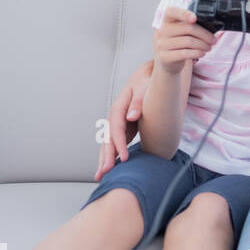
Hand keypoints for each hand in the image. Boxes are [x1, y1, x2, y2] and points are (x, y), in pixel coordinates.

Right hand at [95, 61, 153, 180]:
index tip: (124, 158)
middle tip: (104, 173)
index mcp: (119, 106)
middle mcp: (116, 115)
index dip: (119, 144)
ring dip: (105, 159)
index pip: (117, 129)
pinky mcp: (125, 126)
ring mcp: (118, 122)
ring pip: (109, 142)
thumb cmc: (148, 80)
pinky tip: (111, 167)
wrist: (148, 74)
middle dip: (106, 156)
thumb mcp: (145, 86)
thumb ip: (139, 102)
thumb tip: (131, 116)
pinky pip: (116, 143)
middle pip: (108, 138)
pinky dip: (113, 155)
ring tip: (100, 176)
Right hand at [154, 6, 214, 74]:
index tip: (195, 18)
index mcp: (167, 20)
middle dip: (205, 34)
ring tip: (209, 47)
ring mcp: (162, 44)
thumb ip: (192, 26)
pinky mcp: (165, 56)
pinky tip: (202, 53)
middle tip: (213, 40)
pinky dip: (197, 53)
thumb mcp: (183, 32)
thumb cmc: (180, 43)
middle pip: (188, 28)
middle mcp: (162, 31)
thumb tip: (212, 27)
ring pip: (189, 41)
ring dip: (203, 45)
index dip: (184, 13)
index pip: (172, 11)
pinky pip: (185, 53)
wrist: (168, 62)